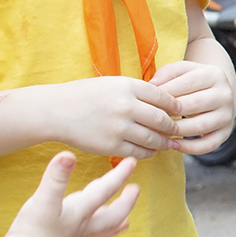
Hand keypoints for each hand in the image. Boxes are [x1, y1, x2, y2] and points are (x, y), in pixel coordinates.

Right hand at [3, 152, 137, 236]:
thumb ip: (56, 177)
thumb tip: (68, 155)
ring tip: (126, 222)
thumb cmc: (32, 230)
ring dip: (115, 223)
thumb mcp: (43, 198)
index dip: (120, 175)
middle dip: (126, 202)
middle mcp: (83, 226)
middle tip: (135, 189)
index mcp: (81, 212)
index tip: (132, 162)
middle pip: (112, 215)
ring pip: (102, 231)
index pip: (105, 190)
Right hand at [52, 76, 184, 158]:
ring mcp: (119, 127)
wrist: (57, 111)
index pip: (163, 97)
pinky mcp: (111, 146)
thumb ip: (137, 91)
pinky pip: (138, 152)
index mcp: (128, 86)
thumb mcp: (112, 83)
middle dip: (173, 127)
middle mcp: (126, 106)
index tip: (179, 111)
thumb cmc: (86, 95)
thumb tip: (165, 102)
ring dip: (163, 142)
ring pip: (153, 138)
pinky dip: (148, 153)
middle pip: (162, 119)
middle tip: (177, 130)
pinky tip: (151, 151)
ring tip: (168, 143)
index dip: (174, 106)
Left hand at [151, 58, 235, 153]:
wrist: (219, 94)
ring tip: (158, 132)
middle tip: (150, 119)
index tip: (148, 101)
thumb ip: (168, 73)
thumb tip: (152, 85)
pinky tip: (174, 144)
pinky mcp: (226, 133)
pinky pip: (208, 145)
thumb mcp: (183, 71)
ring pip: (199, 126)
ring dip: (176, 131)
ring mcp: (227, 115)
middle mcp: (224, 94)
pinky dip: (189, 148)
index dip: (165, 93)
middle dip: (169, 113)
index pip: (186, 83)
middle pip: (193, 105)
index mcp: (214, 74)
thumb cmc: (194, 82)